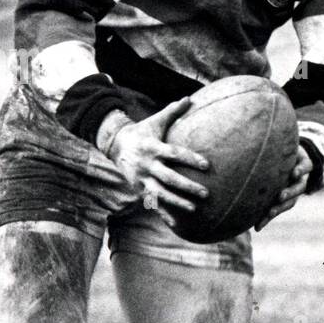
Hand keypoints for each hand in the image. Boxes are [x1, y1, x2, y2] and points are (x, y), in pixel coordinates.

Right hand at [107, 98, 208, 228]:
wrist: (115, 144)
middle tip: (206, 193)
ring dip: (177, 203)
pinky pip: (152, 203)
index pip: (175, 154)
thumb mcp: (155, 121)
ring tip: (195, 209)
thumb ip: (173, 111)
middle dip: (187, 186)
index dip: (191, 159)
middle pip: (169, 178)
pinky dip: (164, 214)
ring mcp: (142, 178)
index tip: (208, 165)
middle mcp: (147, 165)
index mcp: (154, 147)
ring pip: (161, 194)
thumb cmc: (143, 132)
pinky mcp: (139, 188)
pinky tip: (177, 224)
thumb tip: (190, 98)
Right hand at [255, 145, 312, 228]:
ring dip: (292, 192)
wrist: (294, 145)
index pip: (276, 208)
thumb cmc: (274, 161)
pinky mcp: (306, 162)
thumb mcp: (265, 173)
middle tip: (270, 213)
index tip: (257, 227)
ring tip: (281, 196)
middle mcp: (294, 186)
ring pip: (300, 187)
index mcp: (284, 193)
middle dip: (279, 207)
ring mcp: (301, 176)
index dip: (267, 217)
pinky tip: (294, 173)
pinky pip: (306, 167)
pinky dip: (301, 171)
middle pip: (290, 201)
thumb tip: (229, 195)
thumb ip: (253, 185)